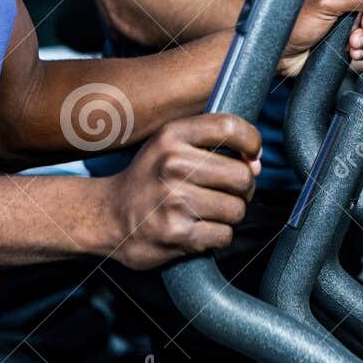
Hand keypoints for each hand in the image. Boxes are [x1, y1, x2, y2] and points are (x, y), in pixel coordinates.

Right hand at [105, 113, 260, 269]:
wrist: (107, 217)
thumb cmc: (148, 180)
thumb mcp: (169, 146)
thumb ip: (211, 145)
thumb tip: (255, 163)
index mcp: (172, 136)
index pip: (230, 127)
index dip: (251, 141)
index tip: (252, 156)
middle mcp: (172, 164)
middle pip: (242, 176)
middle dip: (244, 189)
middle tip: (229, 193)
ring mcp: (174, 200)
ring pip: (237, 209)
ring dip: (230, 215)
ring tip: (208, 212)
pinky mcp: (176, 233)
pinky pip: (224, 235)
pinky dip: (217, 236)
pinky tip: (198, 229)